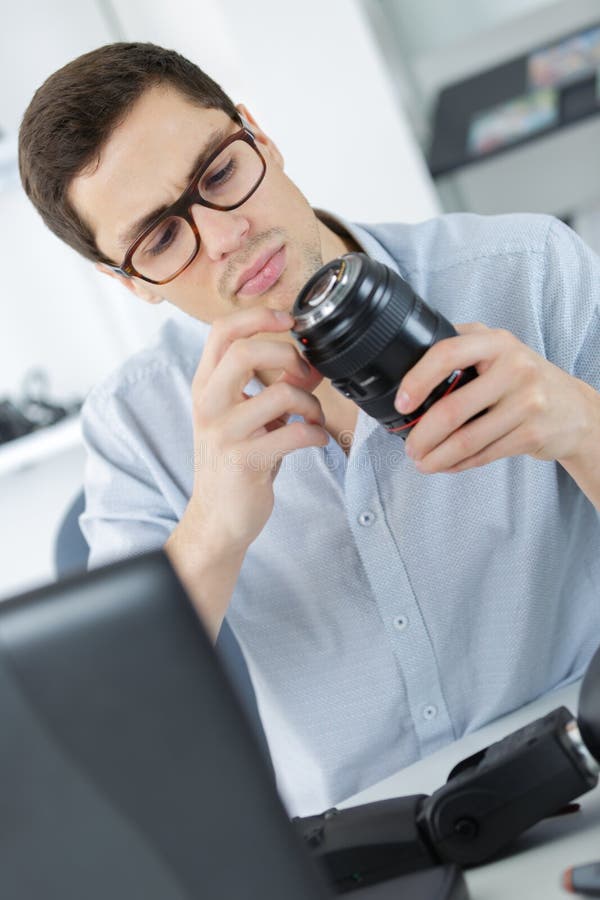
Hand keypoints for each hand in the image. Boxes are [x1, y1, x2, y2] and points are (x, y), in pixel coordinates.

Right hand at [189, 306, 326, 550]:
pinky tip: (315, 440)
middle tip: (305, 374)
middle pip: (246, 351)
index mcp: (205, 386)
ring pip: (280, 394)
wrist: (218, 516)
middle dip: (287, 354)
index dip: (258, 316)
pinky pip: (295, 434)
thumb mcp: (245, 417)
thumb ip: (270, 387)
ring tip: (314, 419)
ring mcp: (224, 432)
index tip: (289, 320)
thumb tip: (309, 365)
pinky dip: (316, 435)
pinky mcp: (244, 460)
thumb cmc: (235, 461)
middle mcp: (209, 404)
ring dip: (311, 404)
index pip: (222, 331)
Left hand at [395, 322, 594, 473]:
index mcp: (496, 342)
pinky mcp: (532, 433)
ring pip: (466, 439)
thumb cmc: (525, 379)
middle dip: (421, 435)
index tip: (402, 404)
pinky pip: (484, 454)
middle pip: (452, 409)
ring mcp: (527, 402)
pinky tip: (447, 464)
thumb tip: (408, 364)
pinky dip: (459, 463)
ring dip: (436, 456)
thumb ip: (461, 346)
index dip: (417, 381)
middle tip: (409, 447)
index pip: (447, 354)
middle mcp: (515, 368)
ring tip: (422, 462)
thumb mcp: (499, 349)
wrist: (575, 409)